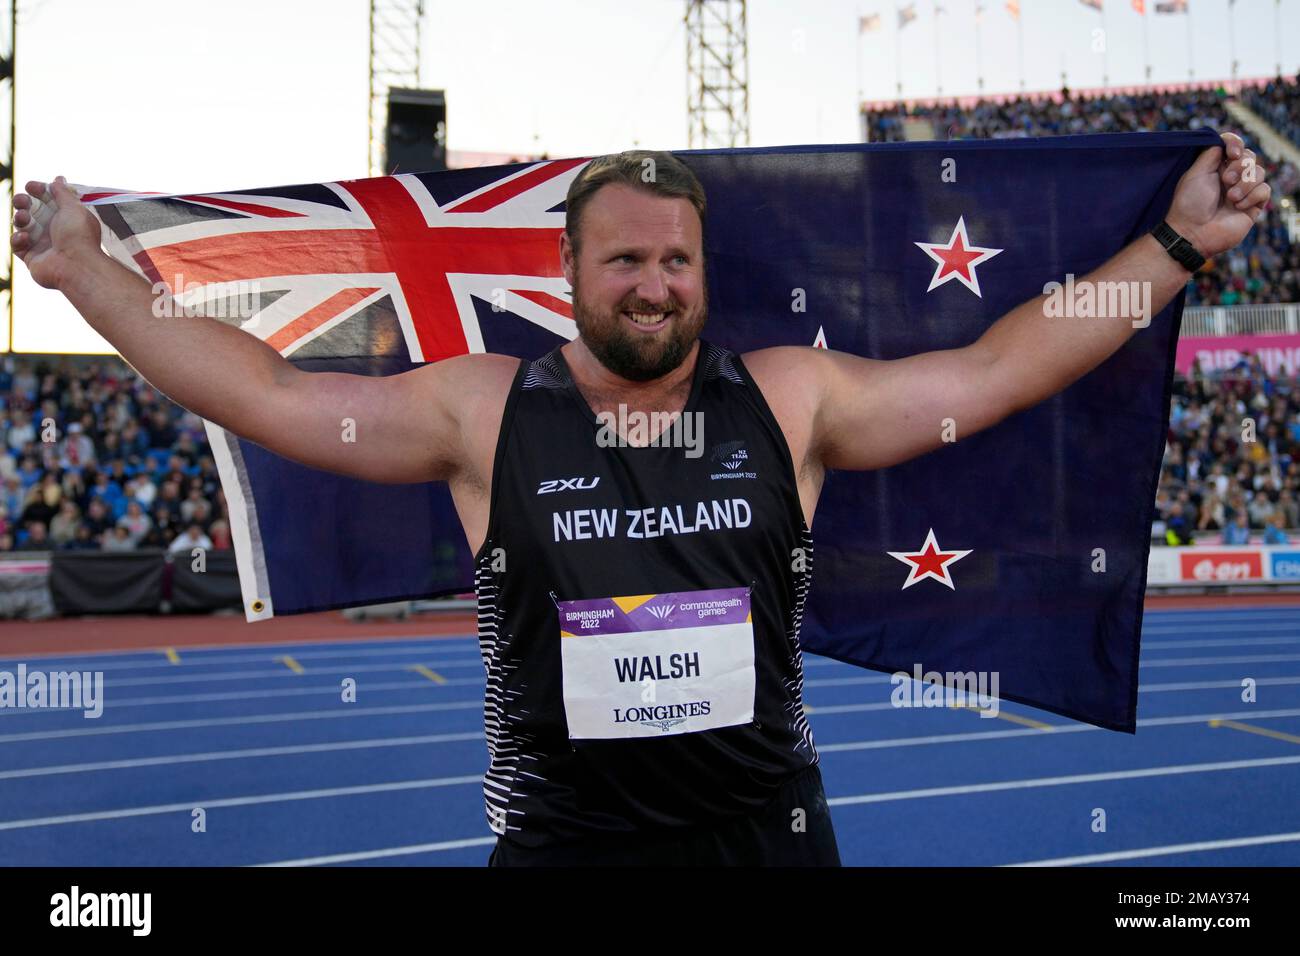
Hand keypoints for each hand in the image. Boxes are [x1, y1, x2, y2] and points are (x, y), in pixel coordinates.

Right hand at [10, 177, 104, 290]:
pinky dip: (17, 238)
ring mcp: (42, 244)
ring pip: (22, 225)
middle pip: (31, 210)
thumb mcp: (73, 208)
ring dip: (19, 218)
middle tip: (22, 201)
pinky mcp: (32, 257)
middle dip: (23, 202)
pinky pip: (17, 245)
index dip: (38, 191)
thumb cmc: (78, 236)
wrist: (76, 265)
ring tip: (24, 218)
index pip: (47, 200)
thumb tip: (58, 178)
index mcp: (65, 217)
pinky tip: (25, 237)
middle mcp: (54, 230)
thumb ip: (63, 193)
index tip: (31, 186)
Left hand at [1166, 132, 1270, 259]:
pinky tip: (1238, 206)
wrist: (1193, 233)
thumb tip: (1223, 142)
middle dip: (1240, 166)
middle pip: (1250, 156)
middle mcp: (1231, 177)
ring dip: (1246, 183)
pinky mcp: (1253, 205)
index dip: (1236, 144)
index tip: (1232, 152)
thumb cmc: (1189, 204)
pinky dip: (1252, 196)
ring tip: (1231, 197)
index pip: (1233, 145)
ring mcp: (1243, 190)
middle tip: (1225, 180)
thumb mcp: (1195, 173)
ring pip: (1260, 172)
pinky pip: (1264, 190)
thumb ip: (1210, 154)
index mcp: (1216, 167)